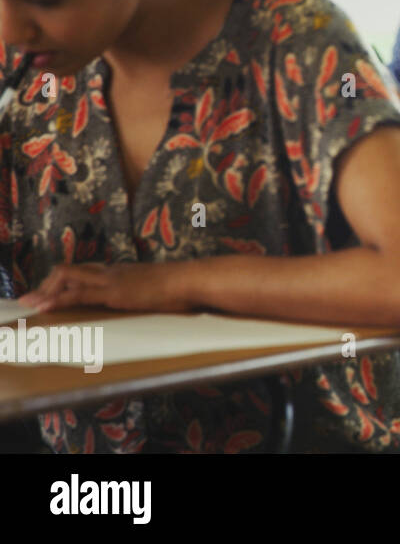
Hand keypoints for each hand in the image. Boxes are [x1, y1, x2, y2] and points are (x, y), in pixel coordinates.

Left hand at [17, 262, 188, 312]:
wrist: (192, 280)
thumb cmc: (184, 287)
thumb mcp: (161, 289)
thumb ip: (150, 292)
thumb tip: (154, 301)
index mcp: (122, 272)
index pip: (85, 271)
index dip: (64, 281)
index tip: (51, 293)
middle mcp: (112, 271)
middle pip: (70, 270)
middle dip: (47, 284)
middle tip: (32, 298)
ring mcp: (111, 279)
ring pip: (66, 276)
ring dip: (45, 290)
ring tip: (29, 303)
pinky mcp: (112, 292)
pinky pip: (76, 293)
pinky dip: (56, 299)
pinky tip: (43, 307)